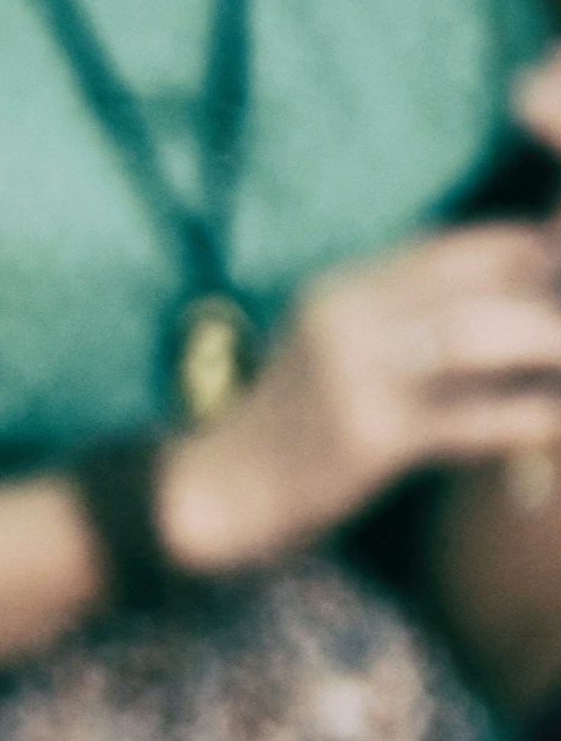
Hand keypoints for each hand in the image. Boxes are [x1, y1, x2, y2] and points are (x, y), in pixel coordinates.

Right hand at [156, 223, 560, 573]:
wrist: (214, 497)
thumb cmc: (297, 429)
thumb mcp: (342, 352)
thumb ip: (411, 318)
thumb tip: (515, 300)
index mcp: (344, 286)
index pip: (471, 244)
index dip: (543, 254)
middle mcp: (347, 314)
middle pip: (489, 277)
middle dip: (556, 299)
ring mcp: (355, 372)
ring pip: (489, 335)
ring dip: (555, 345)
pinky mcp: (369, 435)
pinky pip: (478, 419)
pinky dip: (535, 420)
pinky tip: (558, 424)